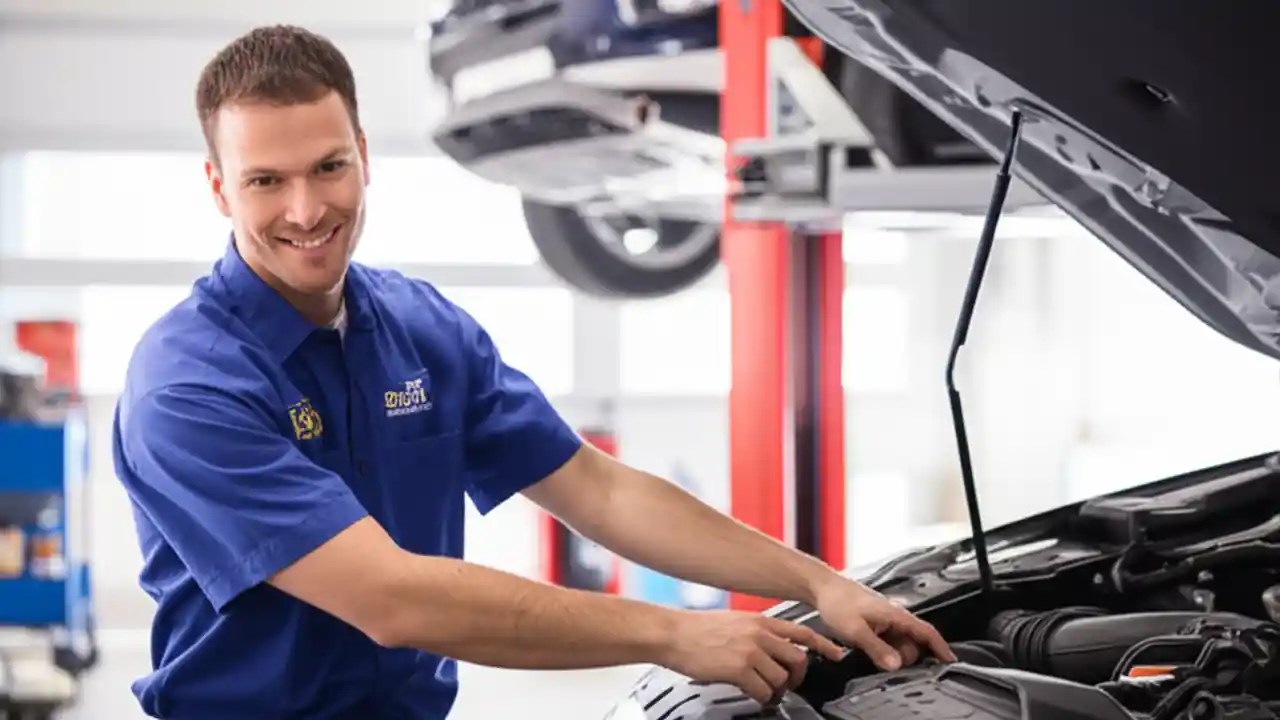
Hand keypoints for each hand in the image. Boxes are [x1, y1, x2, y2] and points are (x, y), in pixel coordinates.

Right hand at [659, 610, 846, 704]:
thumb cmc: (697, 630)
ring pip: (781, 678)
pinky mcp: (738, 669)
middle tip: (788, 685)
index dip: (824, 645)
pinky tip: (753, 695)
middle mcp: (759, 634)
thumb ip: (756, 632)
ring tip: (766, 692)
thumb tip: (771, 646)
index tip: (837, 654)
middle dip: (797, 677)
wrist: (673, 634)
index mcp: (760, 621)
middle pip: (798, 659)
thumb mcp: (734, 621)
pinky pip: (763, 691)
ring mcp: (750, 651)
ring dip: (776, 690)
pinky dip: (761, 698)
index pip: (803, 632)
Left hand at [812, 577, 955, 670]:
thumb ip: (877, 648)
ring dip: (891, 653)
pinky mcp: (876, 622)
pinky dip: (883, 648)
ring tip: (870, 651)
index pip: (926, 631)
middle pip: (913, 643)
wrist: (822, 587)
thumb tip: (896, 665)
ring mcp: (885, 619)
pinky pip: (888, 639)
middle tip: (886, 662)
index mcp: (895, 614)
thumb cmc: (837, 602)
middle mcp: (894, 615)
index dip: (941, 647)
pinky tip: (868, 648)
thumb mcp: (856, 630)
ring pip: (899, 643)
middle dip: (906, 657)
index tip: (950, 660)